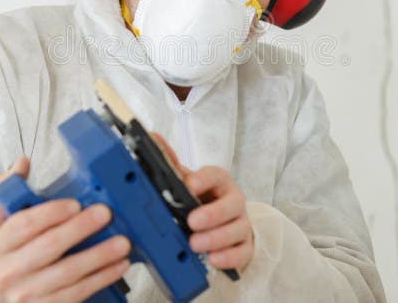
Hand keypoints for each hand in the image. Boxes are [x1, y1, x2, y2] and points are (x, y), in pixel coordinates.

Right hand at [0, 157, 130, 302]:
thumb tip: (22, 164)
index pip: (22, 225)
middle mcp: (5, 273)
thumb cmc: (3, 259)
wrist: (0, 302)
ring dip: (99, 256)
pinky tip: (116, 266)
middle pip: (48, 247)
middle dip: (80, 229)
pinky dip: (101, 278)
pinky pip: (76, 293)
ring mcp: (24, 295)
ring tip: (121, 242)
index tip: (75, 203)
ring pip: (67, 273)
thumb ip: (5, 192)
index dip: (50, 213)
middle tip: (105, 214)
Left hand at [151, 134, 254, 271]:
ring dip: (216, 238)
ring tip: (195, 244)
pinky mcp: (244, 247)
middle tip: (192, 221)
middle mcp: (233, 202)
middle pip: (233, 203)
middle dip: (213, 213)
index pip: (217, 175)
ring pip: (237, 229)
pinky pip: (242, 253)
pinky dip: (228, 257)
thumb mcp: (187, 184)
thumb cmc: (202, 202)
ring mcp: (241, 224)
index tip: (189, 185)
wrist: (223, 225)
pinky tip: (213, 259)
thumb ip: (171, 164)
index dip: (204, 179)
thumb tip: (152, 138)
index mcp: (219, 183)